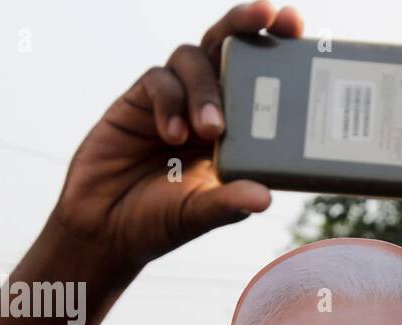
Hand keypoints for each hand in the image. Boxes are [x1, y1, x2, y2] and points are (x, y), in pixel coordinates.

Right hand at [51, 3, 302, 269]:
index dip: (278, 49)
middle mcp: (209, 105)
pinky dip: (170, 101)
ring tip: (212, 130)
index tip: (297, 26)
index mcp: (237, 129)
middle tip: (269, 14)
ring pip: (194, 58)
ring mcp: (175, 98)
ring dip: (206, 88)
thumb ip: (228, 203)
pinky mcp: (140, 98)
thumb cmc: (160, 221)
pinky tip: (172, 135)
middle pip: (229, 47)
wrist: (104, 227)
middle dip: (248, 25)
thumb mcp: (200, 215)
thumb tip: (264, 198)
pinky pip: (159, 80)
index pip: (262, 80)